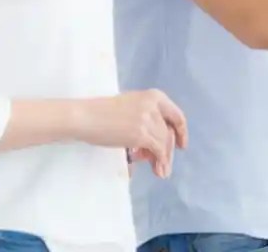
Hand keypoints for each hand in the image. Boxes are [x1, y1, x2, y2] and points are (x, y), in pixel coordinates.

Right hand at [73, 90, 188, 177]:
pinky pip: (158, 150)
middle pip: (170, 132)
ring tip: (160, 172)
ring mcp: (149, 119)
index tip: (182, 145)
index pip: (175, 115)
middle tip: (165, 165)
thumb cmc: (101, 114)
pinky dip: (160, 161)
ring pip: (165, 142)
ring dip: (163, 159)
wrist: (85, 117)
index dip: (182, 131)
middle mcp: (155, 105)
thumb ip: (147, 120)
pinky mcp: (142, 134)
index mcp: (154, 96)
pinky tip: (157, 170)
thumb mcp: (131, 108)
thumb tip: (155, 146)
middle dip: (169, 150)